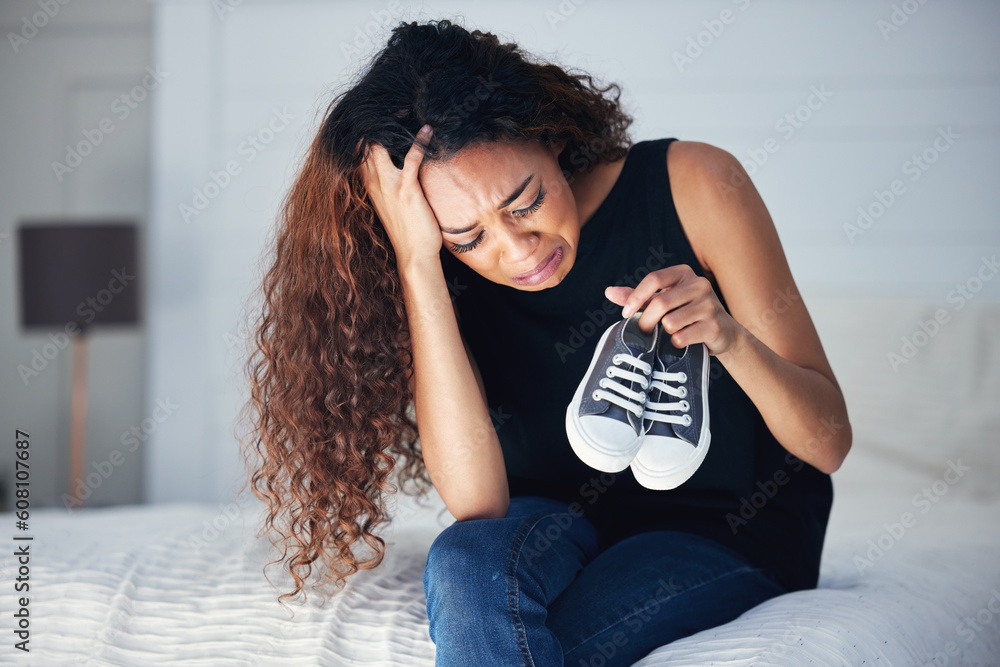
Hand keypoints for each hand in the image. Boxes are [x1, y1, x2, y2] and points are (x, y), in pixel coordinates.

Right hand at [360, 124, 441, 268]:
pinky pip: (411, 158)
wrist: (414, 255)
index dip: (366, 131)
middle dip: (376, 122)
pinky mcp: (407, 190)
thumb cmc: (407, 230)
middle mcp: (374, 182)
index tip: (382, 118)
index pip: (357, 149)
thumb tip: (396, 166)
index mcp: (369, 185)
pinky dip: (420, 141)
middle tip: (396, 108)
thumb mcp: (390, 204)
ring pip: (380, 145)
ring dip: (395, 126)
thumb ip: (387, 184)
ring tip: (409, 112)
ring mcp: (389, 186)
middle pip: (364, 142)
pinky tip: (428, 131)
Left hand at [604, 264, 740, 355]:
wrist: (724, 332)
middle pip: (661, 302)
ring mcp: (709, 305)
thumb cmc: (688, 314)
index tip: (626, 313)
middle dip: (646, 321)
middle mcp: (699, 285)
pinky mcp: (714, 326)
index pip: (654, 278)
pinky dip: (676, 343)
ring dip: (664, 332)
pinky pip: (682, 337)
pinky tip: (683, 341)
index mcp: (684, 274)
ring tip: (671, 333)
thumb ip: (638, 297)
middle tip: (644, 331)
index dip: (636, 296)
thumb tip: (609, 292)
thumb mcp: (664, 300)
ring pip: (670, 322)